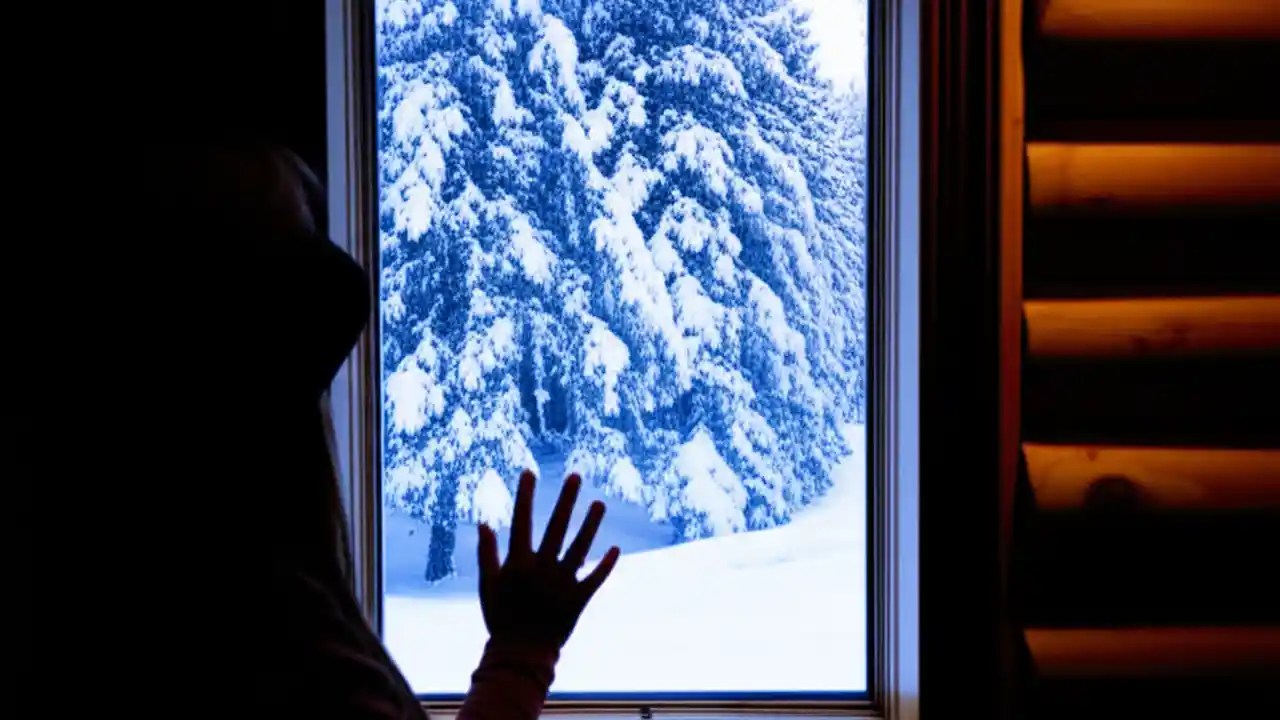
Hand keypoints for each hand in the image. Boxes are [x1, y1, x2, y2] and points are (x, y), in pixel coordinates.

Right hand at [476, 471, 620, 649]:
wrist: (521, 653)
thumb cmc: (500, 617)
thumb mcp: (487, 585)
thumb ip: (487, 554)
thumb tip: (484, 523)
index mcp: (519, 563)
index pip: (522, 521)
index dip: (525, 496)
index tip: (529, 472)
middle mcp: (543, 569)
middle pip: (557, 527)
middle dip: (566, 500)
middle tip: (576, 476)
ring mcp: (563, 583)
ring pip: (580, 547)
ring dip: (590, 524)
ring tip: (599, 503)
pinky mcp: (578, 599)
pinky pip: (595, 579)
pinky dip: (605, 565)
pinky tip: (614, 549)